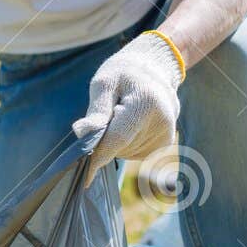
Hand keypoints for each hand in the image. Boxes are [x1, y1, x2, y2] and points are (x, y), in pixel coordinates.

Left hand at [71, 31, 184, 186]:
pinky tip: (131, 123)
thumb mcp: (104, 83)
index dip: (98, 156)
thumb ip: (96, 110)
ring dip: (115, 140)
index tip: (84, 176)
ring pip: (124, 153)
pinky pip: (133, 153)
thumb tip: (81, 133)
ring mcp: (165, 136)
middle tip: (110, 111)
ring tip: (124, 113)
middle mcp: (161, 124)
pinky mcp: (165, 145)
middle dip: (104, 138)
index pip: (117, 139)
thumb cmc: (124, 74)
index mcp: (146, 104)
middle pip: (119, 147)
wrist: (154, 69)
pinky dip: (125, 143)